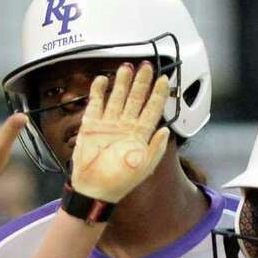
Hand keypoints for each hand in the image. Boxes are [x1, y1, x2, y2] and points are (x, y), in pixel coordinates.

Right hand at [70, 62, 170, 203]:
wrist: (93, 190)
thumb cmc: (118, 182)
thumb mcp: (143, 168)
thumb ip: (156, 149)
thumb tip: (166, 131)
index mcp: (139, 136)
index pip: (152, 110)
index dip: (158, 95)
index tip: (164, 80)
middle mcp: (125, 127)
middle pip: (136, 99)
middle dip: (141, 83)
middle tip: (146, 67)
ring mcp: (108, 124)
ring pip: (117, 97)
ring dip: (122, 82)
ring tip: (126, 67)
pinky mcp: (91, 125)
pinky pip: (96, 104)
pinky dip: (99, 91)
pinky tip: (103, 80)